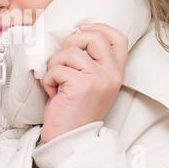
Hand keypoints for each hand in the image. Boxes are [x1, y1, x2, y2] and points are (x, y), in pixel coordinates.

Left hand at [38, 23, 127, 144]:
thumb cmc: (75, 110)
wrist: (71, 139)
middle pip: (93, 37)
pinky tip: (53, 92)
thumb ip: (92, 62)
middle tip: (64, 60)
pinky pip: (57, 68)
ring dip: (56, 65)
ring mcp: (98, 79)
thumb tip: (75, 35)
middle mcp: (112, 74)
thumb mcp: (92, 83)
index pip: (119, 39)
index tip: (82, 30)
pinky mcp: (81, 85)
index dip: (99, 28)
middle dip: (72, 42)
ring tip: (57, 82)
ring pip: (70, 52)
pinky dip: (49, 79)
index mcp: (116, 73)